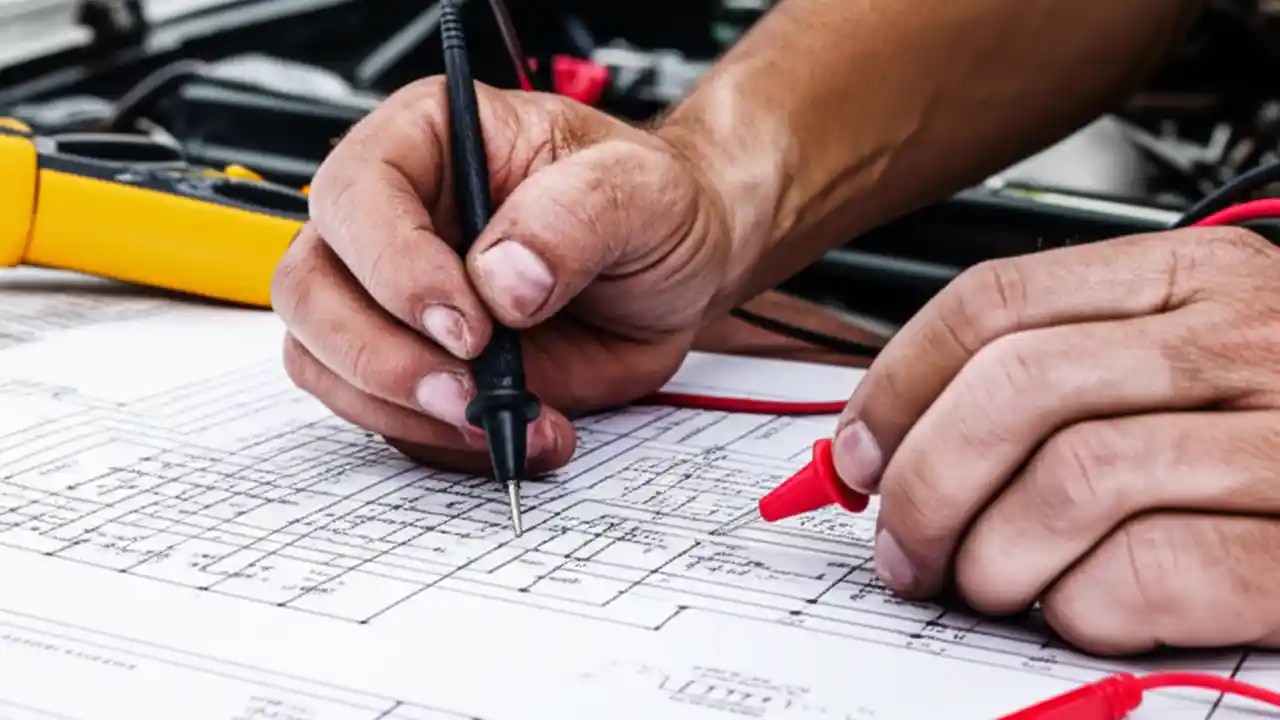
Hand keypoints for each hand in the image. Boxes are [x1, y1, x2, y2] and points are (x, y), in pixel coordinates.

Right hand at [270, 78, 734, 473]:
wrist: (674, 276)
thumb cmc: (647, 208)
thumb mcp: (639, 190)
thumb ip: (575, 217)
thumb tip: (502, 278)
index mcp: (430, 141)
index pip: (358, 194)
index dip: (395, 267)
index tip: (466, 326)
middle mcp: (392, 218)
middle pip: (311, 289)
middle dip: (381, 358)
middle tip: (467, 394)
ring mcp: (391, 299)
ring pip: (326, 361)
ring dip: (407, 412)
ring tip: (506, 421)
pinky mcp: (415, 365)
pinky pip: (383, 415)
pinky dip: (441, 442)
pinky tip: (514, 433)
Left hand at [830, 226, 1279, 654]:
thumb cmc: (1269, 424)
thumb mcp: (1173, 358)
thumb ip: (1053, 373)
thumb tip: (884, 439)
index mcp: (1190, 280)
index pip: (994, 302)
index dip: (897, 385)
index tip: (857, 453)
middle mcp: (1246, 341)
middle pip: (1017, 389)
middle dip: (926, 481)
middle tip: (901, 543)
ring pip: (1074, 480)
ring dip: (994, 554)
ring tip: (986, 583)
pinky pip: (1156, 570)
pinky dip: (1085, 604)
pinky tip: (1081, 606)